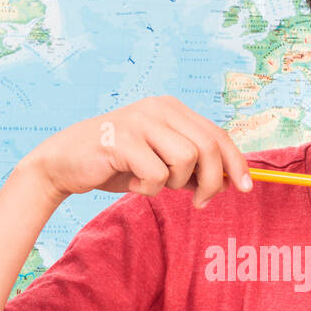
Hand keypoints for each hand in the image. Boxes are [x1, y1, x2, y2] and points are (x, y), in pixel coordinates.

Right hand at [27, 96, 251, 206]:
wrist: (64, 163)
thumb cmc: (116, 164)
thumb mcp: (160, 163)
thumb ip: (192, 168)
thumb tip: (232, 181)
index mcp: (171, 109)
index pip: (217, 134)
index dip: (236, 162)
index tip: (246, 188)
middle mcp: (158, 108)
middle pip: (208, 147)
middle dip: (212, 182)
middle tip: (199, 202)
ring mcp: (139, 120)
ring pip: (185, 160)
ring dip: (174, 184)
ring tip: (151, 182)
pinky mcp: (121, 139)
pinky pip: (155, 175)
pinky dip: (147, 189)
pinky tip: (129, 180)